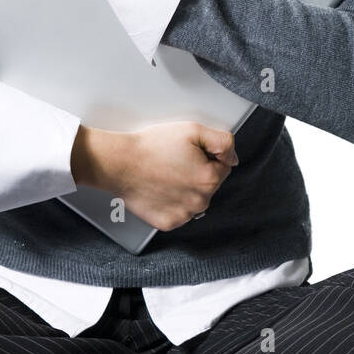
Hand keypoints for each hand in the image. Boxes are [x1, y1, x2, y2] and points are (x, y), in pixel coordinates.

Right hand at [71, 122, 238, 231]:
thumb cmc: (152, 146)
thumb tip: (233, 158)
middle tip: (175, 161)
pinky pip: (178, 212)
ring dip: (186, 189)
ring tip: (165, 174)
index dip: (207, 155)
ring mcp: (184, 215)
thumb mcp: (193, 130)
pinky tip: (160, 189)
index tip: (188, 152)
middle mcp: (200, 202)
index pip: (223, 167)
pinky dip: (172, 202)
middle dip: (197, 172)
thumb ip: (222, 141)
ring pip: (194, 200)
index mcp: (210, 179)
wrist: (120, 163)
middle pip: (209, 184)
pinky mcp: (168, 223)